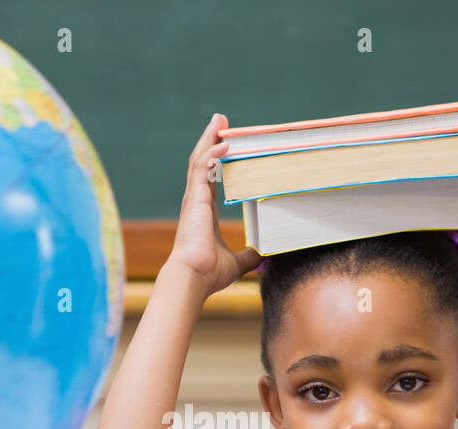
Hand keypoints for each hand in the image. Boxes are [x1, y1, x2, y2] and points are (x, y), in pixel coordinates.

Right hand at [167, 113, 262, 296]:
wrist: (193, 278)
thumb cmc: (208, 273)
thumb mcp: (236, 262)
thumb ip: (248, 256)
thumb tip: (263, 257)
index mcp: (205, 212)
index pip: (210, 178)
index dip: (216, 159)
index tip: (224, 143)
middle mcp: (197, 202)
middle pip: (203, 163)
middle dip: (211, 140)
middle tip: (220, 121)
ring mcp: (194, 199)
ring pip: (200, 161)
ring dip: (209, 139)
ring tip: (219, 122)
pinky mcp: (195, 201)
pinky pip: (202, 170)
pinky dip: (212, 155)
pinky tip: (222, 143)